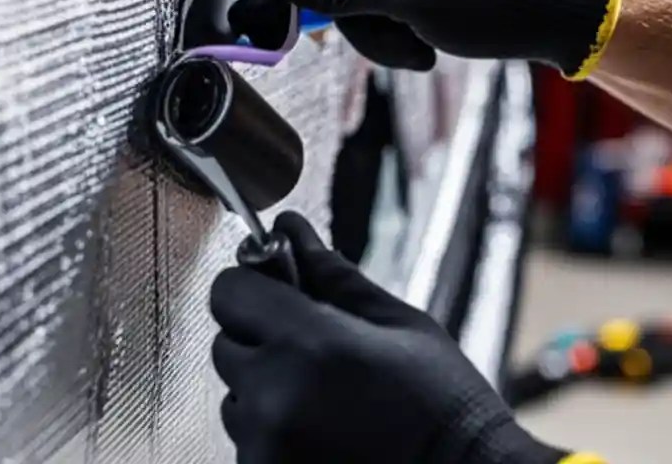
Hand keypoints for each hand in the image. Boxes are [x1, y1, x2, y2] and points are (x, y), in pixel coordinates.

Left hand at [209, 212, 566, 463]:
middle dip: (264, 340)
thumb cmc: (444, 407)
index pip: (230, 291)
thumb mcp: (401, 326)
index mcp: (310, 344)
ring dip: (266, 390)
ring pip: (235, 395)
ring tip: (327, 400)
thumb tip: (292, 229)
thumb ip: (334, 277)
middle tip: (319, 354)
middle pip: (226, 342)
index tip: (281, 294)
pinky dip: (273, 432)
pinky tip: (323, 431)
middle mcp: (275, 396)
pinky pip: (248, 438)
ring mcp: (265, 445)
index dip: (255, 287)